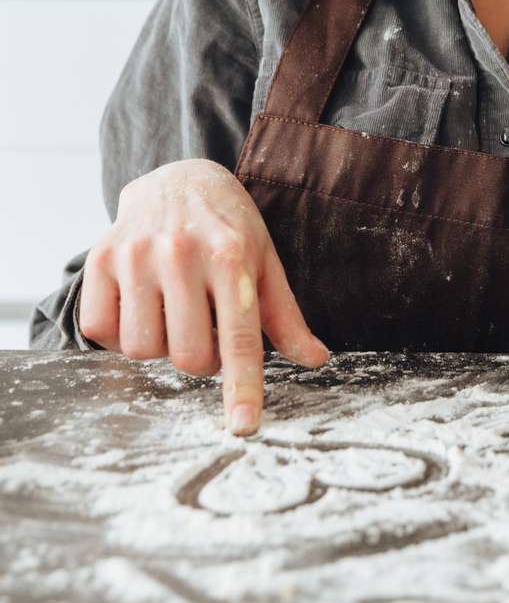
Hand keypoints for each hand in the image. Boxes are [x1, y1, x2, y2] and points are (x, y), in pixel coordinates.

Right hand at [78, 158, 330, 434]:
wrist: (178, 176)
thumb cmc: (229, 227)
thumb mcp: (265, 261)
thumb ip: (285, 315)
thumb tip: (316, 359)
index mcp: (230, 256)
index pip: (239, 336)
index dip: (241, 386)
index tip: (244, 425)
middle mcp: (181, 253)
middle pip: (187, 356)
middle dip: (200, 359)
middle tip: (205, 327)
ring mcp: (136, 254)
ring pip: (141, 349)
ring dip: (159, 346)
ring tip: (172, 312)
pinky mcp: (99, 258)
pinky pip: (99, 329)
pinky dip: (117, 333)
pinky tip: (138, 305)